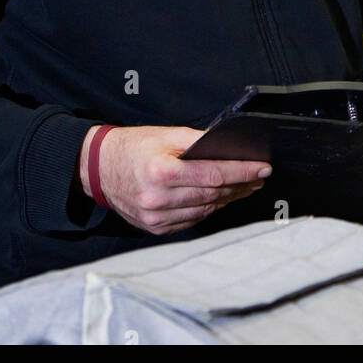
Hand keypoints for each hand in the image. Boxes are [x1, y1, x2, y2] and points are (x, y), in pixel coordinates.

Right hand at [79, 124, 270, 235]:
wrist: (98, 169)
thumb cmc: (133, 147)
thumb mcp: (165, 134)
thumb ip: (197, 140)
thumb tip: (229, 146)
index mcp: (161, 172)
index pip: (214, 174)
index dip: (243, 172)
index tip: (263, 168)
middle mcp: (158, 199)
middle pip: (213, 194)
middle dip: (240, 185)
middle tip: (259, 177)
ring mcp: (156, 218)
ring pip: (205, 210)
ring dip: (228, 198)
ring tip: (245, 187)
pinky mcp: (156, 229)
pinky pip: (192, 220)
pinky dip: (208, 208)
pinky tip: (220, 198)